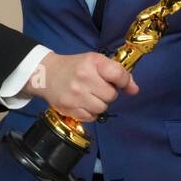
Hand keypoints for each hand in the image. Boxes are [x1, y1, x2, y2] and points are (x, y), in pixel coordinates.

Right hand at [21, 52, 137, 120]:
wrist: (46, 75)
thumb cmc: (75, 67)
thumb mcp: (96, 62)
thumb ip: (117, 73)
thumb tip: (134, 90)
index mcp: (93, 62)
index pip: (119, 75)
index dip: (123, 81)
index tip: (119, 82)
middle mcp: (84, 78)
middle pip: (112, 95)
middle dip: (108, 93)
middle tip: (98, 88)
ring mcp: (75, 94)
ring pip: (102, 108)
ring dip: (99, 104)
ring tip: (90, 96)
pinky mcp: (69, 108)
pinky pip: (92, 117)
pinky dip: (90, 113)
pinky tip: (83, 103)